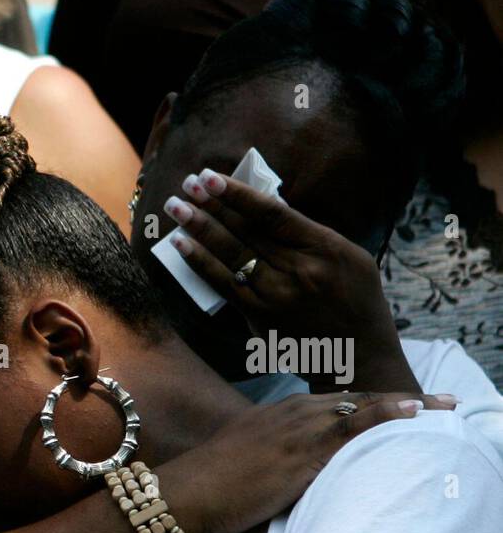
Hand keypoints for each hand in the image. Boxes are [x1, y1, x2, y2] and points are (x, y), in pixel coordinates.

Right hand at [162, 390, 456, 532]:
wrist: (186, 493)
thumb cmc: (209, 485)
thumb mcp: (245, 459)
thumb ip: (274, 457)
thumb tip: (290, 470)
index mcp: (280, 414)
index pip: (338, 404)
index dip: (376, 403)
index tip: (406, 404)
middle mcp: (294, 414)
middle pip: (360, 401)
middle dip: (403, 400)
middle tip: (443, 401)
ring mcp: (301, 432)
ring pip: (365, 410)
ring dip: (408, 407)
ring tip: (444, 406)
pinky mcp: (303, 454)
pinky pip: (354, 432)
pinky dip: (386, 419)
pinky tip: (412, 415)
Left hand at [164, 169, 409, 391]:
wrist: (358, 354)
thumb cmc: (356, 299)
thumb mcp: (347, 256)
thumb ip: (308, 234)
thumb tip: (265, 211)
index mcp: (324, 248)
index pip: (272, 214)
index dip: (239, 195)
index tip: (213, 178)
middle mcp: (299, 270)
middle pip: (246, 232)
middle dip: (213, 206)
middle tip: (187, 184)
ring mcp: (276, 295)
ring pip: (230, 256)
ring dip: (199, 230)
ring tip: (176, 209)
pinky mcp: (260, 317)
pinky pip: (224, 285)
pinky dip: (201, 263)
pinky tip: (183, 246)